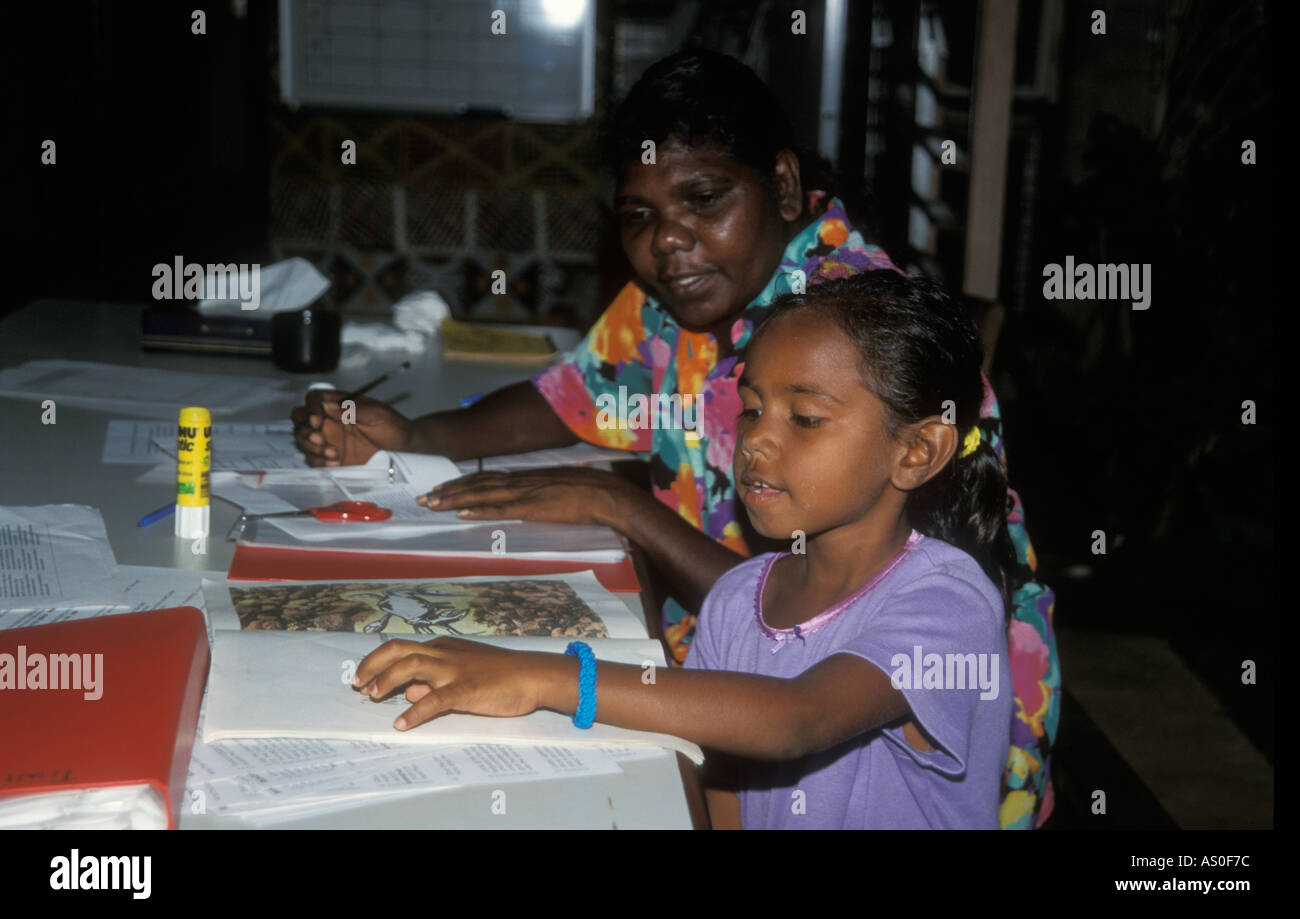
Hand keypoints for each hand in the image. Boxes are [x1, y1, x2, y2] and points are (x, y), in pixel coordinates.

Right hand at [290, 389, 412, 466]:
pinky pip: (313, 459)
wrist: (404, 449)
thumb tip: (326, 406)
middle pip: (300, 419)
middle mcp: (329, 420)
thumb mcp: (376, 414)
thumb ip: (351, 410)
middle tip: (320, 439)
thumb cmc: (393, 427)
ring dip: (311, 447)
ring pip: (303, 440)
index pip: (313, 399)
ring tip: (334, 454)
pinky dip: (318, 461)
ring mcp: (328, 439)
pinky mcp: (330, 457)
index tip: (317, 419)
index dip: (310, 408)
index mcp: (338, 405)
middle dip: (304, 430)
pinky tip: (335, 463)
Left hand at [352, 637, 570, 730]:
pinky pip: (435, 700)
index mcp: (443, 648)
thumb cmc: (500, 675)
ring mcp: (455, 670)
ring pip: (412, 666)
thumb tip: (407, 692)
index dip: (377, 661)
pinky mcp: (467, 690)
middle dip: (373, 664)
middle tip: (357, 684)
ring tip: (371, 697)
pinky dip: (415, 711)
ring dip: (387, 680)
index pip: (402, 649)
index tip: (362, 676)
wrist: (533, 675)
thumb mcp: (463, 673)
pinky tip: (402, 724)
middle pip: (399, 650)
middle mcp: (445, 655)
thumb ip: (434, 681)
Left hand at [420, 466, 636, 528]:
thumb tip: (531, 497)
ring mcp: (526, 493)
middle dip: (449, 490)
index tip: (441, 488)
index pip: (486, 477)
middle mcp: (521, 481)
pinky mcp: (533, 507)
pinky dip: (479, 509)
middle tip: (424, 498)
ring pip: (482, 493)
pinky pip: (500, 509)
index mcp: (527, 476)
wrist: (607, 495)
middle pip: (478, 483)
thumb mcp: (559, 487)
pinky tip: (462, 513)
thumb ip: (541, 491)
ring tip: (433, 504)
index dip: (462, 482)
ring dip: (455, 499)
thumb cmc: (589, 494)